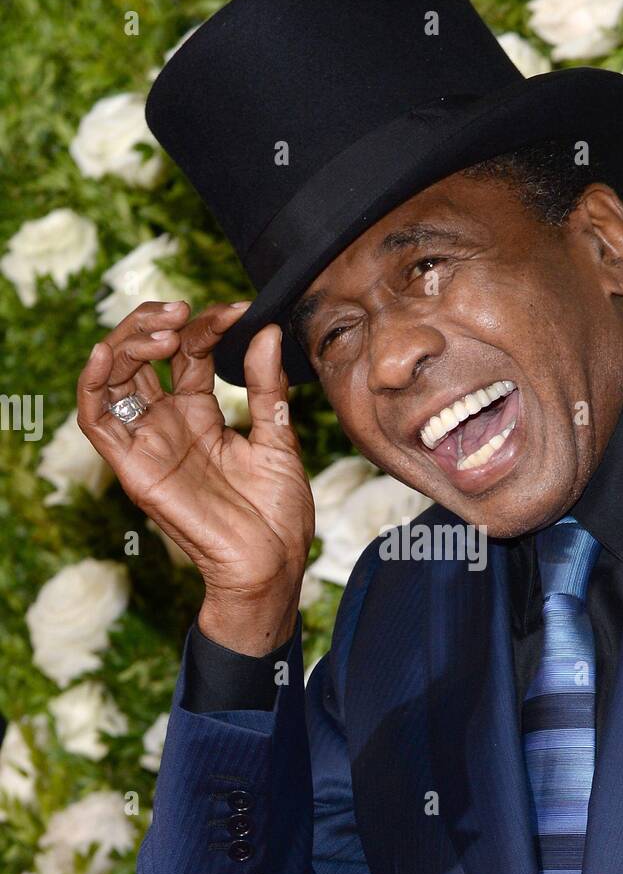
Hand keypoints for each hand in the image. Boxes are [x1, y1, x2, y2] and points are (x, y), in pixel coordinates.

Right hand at [77, 300, 314, 651]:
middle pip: (141, 358)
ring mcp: (149, 445)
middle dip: (155, 323)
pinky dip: (92, 385)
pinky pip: (97, 422)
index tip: (237, 311)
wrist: (273, 564)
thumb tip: (267, 331)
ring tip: (159, 328)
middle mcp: (169, 425)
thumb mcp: (279, 437)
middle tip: (184, 309)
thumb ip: (267, 387)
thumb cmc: (277, 513)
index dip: (206, 326)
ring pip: (112, 379)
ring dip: (125, 343)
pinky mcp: (135, 470)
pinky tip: (104, 354)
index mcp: (201, 416)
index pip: (188, 353)